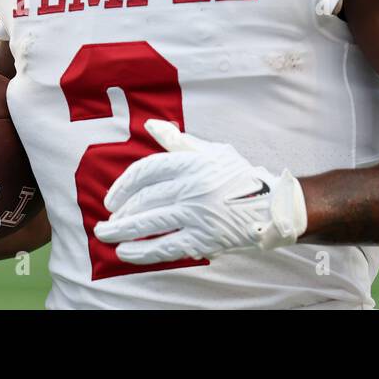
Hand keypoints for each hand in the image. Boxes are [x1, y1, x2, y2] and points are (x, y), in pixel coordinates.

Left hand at [94, 119, 306, 263]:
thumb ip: (176, 141)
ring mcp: (198, 212)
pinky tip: (126, 252)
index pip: (147, 170)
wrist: (273, 204)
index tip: (110, 199)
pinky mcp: (206, 237)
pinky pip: (167, 246)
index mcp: (192, 162)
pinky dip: (143, 251)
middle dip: (120, 212)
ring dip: (123, 231)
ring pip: (151, 222)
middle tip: (105, 223)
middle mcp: (193, 186)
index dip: (123, 185)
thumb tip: (150, 125)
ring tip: (106, 236)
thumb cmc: (236, 176)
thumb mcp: (209, 152)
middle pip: (145, 199)